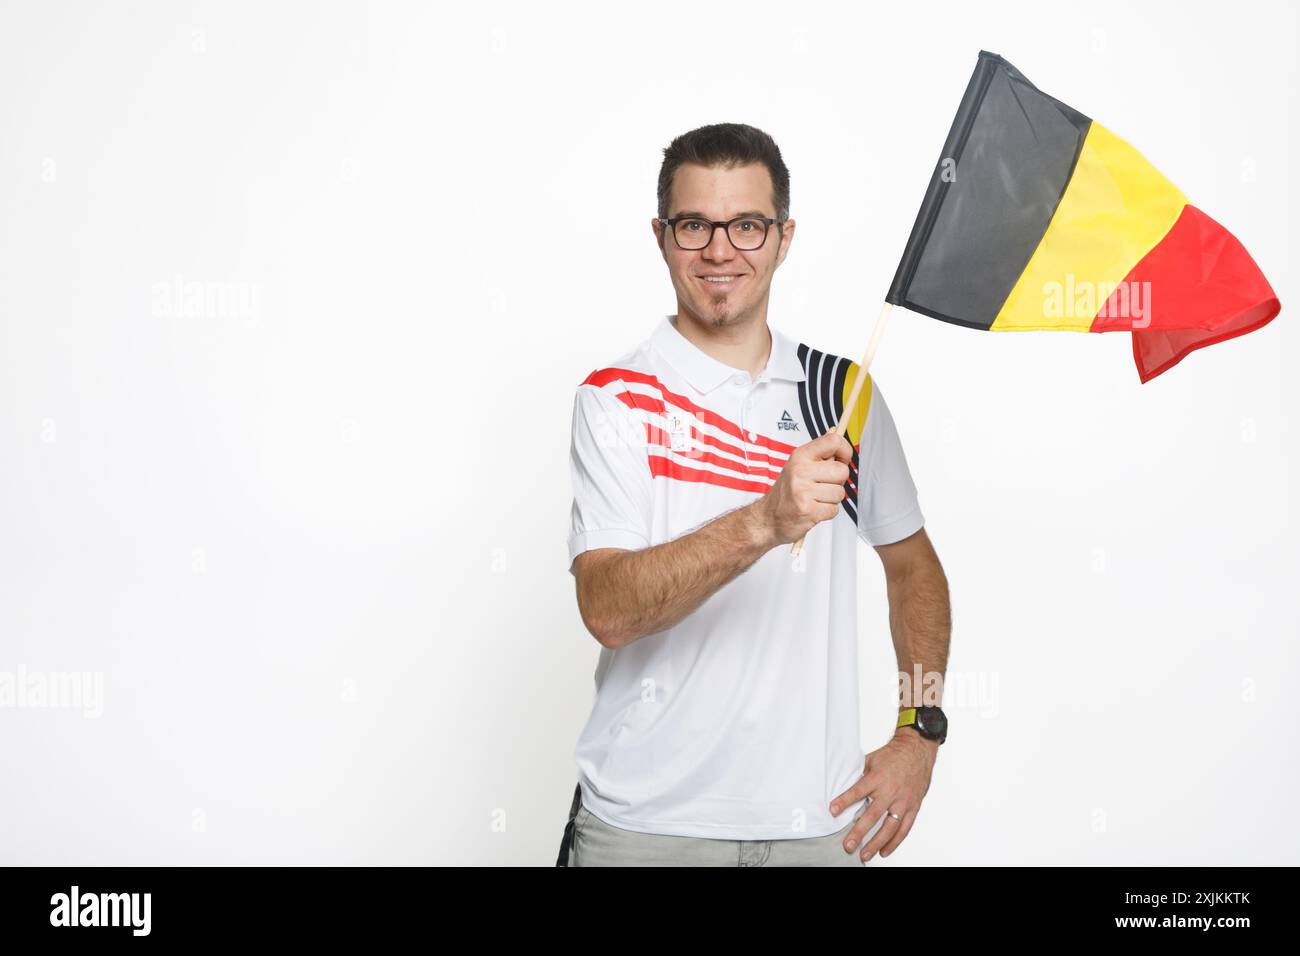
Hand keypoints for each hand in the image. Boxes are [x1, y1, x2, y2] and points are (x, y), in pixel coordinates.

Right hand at [754, 429, 853, 545]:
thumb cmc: (786, 491)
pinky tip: (815, 508)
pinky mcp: (808, 511)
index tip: (842, 458)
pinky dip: (827, 511)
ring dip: (832, 498)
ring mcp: (803, 491)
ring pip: (840, 492)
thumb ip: (819, 453)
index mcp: (800, 456)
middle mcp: (800, 471)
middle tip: (824, 484)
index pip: (833, 441)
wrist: (768, 517)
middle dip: (838, 481)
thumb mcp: (798, 465)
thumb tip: (838, 437)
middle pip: (842, 470)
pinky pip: (834, 509)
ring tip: (816, 498)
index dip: (845, 450)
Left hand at [828, 729, 938, 860]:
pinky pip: (904, 828)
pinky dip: (895, 842)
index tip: (833, 811)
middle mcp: (891, 791)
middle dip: (859, 832)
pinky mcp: (913, 807)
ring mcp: (903, 801)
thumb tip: (842, 786)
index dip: (844, 801)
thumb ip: (860, 776)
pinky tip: (884, 851)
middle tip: (848, 845)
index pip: (858, 791)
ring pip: (890, 827)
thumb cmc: (893, 755)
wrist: (917, 750)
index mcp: (878, 777)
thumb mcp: (872, 760)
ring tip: (864, 855)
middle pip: (873, 815)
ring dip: (876, 843)